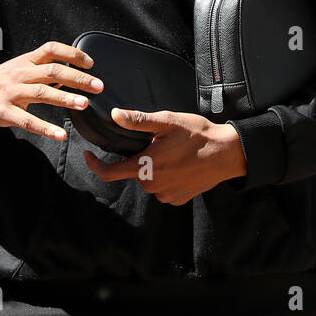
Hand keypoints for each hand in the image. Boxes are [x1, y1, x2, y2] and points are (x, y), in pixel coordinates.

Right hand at [0, 41, 102, 141]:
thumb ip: (45, 70)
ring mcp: (11, 92)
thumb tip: (75, 74)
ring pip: (41, 93)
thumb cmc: (4, 79)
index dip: (72, 53)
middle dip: (77, 78)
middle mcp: (20, 74)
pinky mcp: (4, 112)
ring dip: (65, 98)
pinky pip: (28, 121)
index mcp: (27, 61)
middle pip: (52, 71)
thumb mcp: (22, 67)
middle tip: (98, 86)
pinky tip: (61, 135)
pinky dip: (46, 128)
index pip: (51, 49)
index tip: (90, 63)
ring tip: (84, 104)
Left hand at [83, 108, 246, 205]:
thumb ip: (139, 121)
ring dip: (154, 168)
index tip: (88, 155)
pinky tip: (180, 165)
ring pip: (149, 180)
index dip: (94, 165)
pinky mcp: (178, 199)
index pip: (109, 173)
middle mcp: (153, 185)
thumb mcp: (167, 122)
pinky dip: (166, 177)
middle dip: (140, 158)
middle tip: (158, 142)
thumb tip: (114, 115)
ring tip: (173, 152)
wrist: (227, 154)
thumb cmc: (198, 135)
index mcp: (145, 166)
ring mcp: (166, 195)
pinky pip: (163, 188)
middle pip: (133, 172)